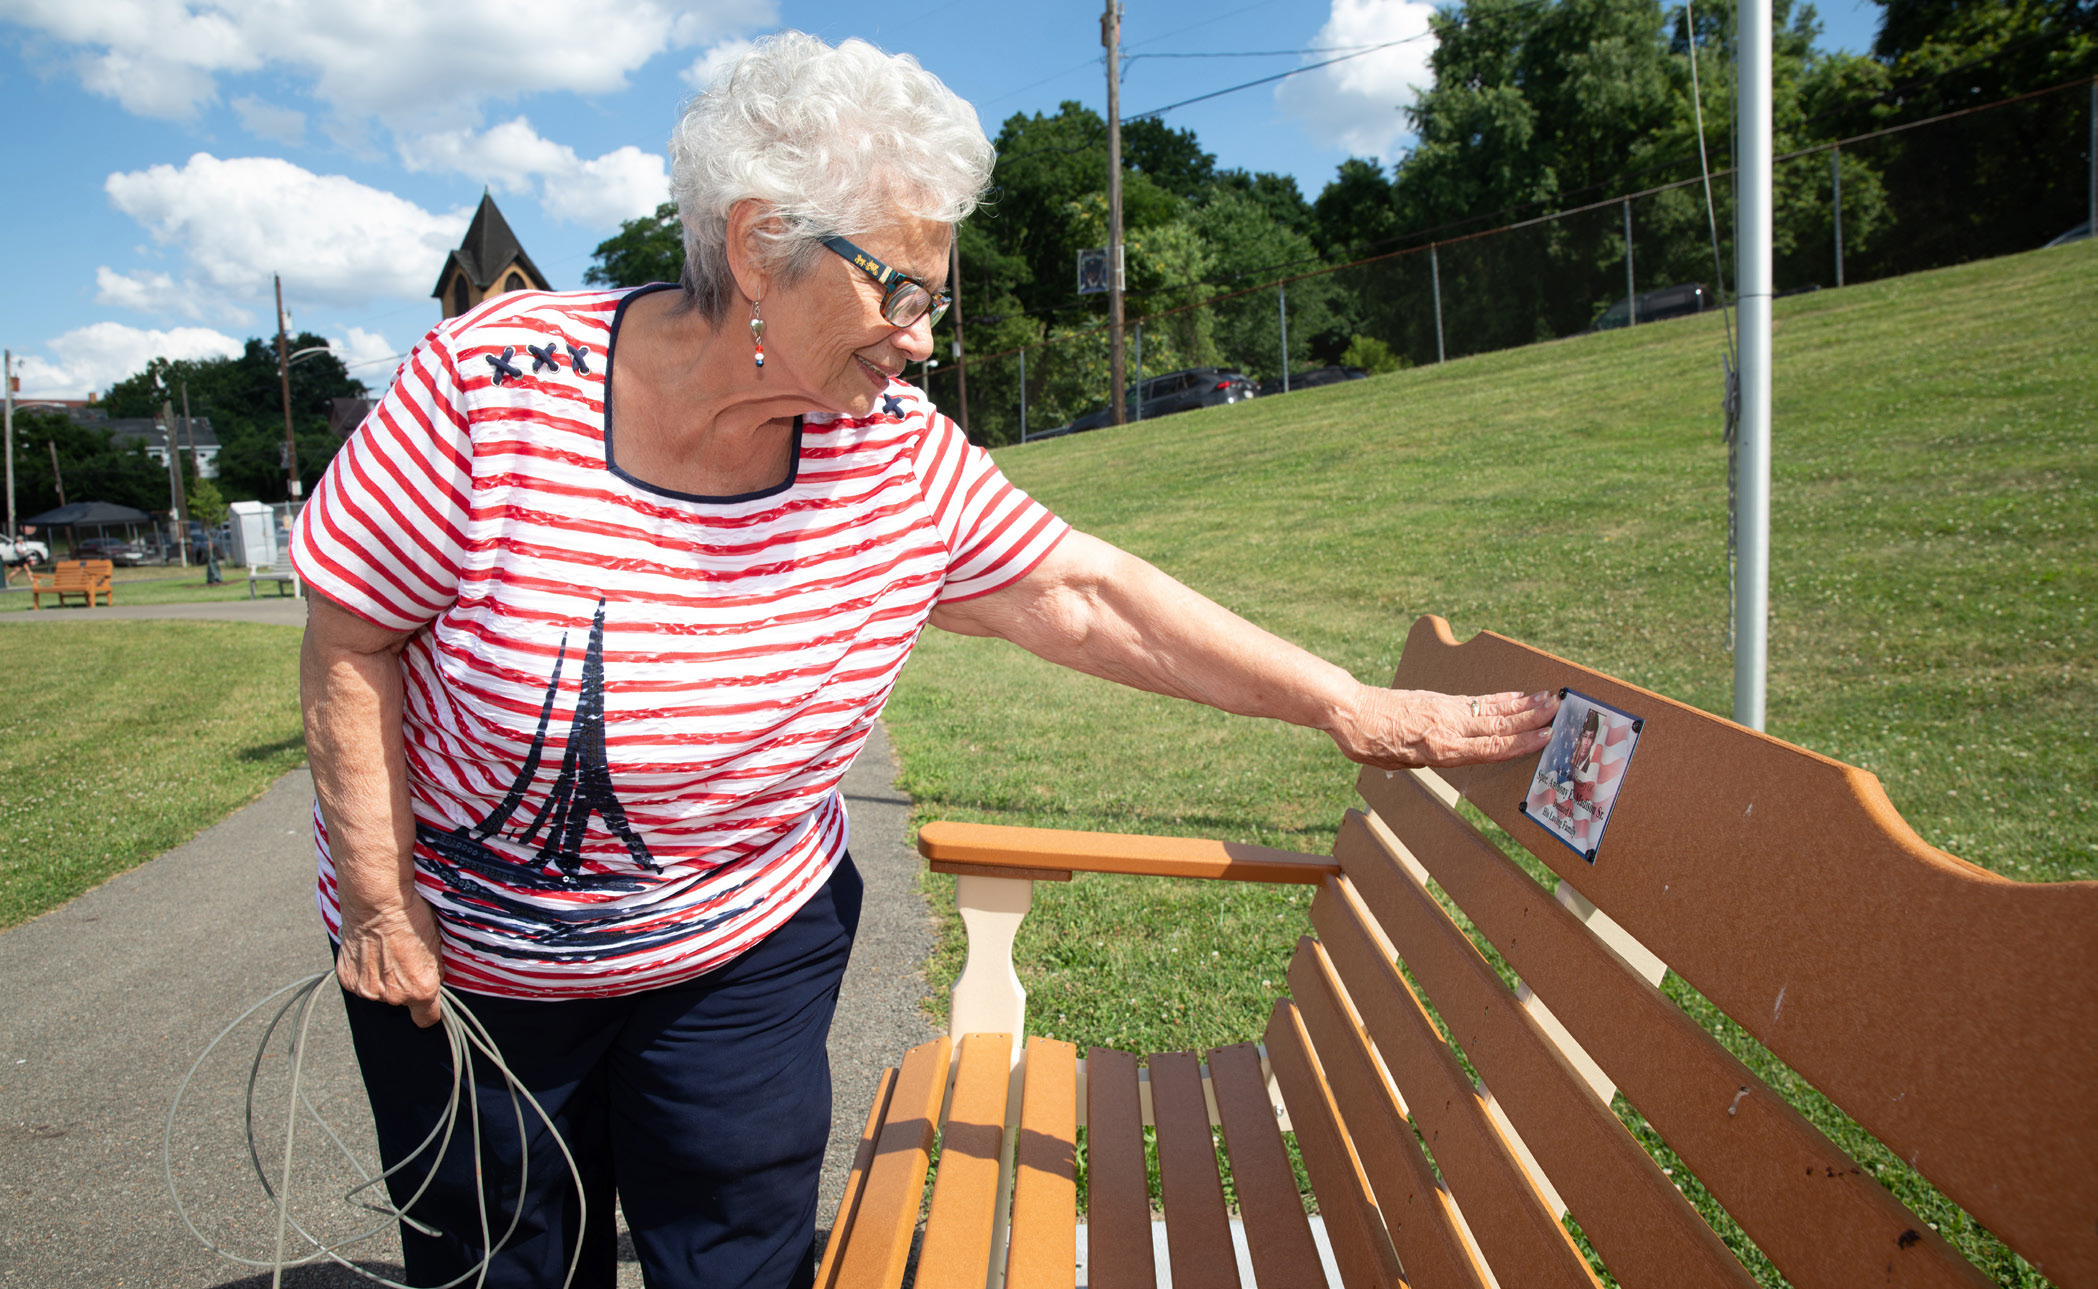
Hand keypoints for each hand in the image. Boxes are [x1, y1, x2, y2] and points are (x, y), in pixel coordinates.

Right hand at [336, 892, 446, 1027]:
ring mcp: (367, 990)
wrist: (376, 902)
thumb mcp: (436, 945)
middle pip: (401, 1002)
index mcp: (421, 990)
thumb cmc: (410, 918)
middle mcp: (393, 996)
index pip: (426, 1019)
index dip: (429, 1009)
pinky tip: (369, 950)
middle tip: (402, 959)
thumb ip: (433, 972)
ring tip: (384, 951)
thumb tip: (433, 981)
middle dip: (403, 986)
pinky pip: (360, 982)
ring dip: (381, 979)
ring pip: (379, 992)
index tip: (428, 999)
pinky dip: (364, 970)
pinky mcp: (348, 980)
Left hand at [1331, 687, 1558, 768]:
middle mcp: (1448, 727)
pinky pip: (1477, 701)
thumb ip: (1426, 760)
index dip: (1521, 743)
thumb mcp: (1397, 763)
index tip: (1547, 736)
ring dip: (1522, 704)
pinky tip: (1514, 697)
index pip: (1490, 747)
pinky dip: (1499, 699)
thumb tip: (1446, 755)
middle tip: (1561, 709)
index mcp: (1440, 748)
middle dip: (1531, 719)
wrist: (1349, 709)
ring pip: (1492, 709)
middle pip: (1498, 724)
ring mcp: (1446, 710)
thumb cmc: (1368, 742)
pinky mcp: (1440, 699)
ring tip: (1548, 697)